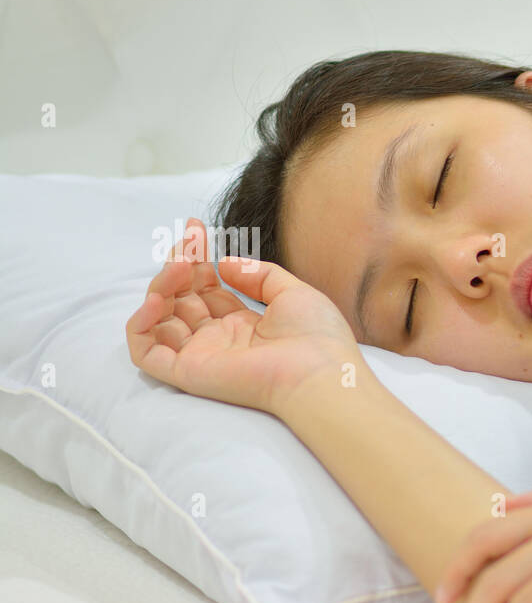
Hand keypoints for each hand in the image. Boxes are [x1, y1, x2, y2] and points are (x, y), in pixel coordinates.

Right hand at [125, 218, 362, 415]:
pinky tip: (158, 300)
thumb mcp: (292, 292)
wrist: (320, 374)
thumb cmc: (317, 338)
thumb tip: (222, 264)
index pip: (206, 288)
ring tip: (180, 266)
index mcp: (244, 325)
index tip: (196, 227)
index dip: (197, 258)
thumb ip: (257, 274)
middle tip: (188, 243)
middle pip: (181, 298)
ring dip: (161, 286)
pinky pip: (145, 352)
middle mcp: (219, 340)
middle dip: (179, 265)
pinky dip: (140, 324)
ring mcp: (201, 356)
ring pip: (160, 318)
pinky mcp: (188, 373)